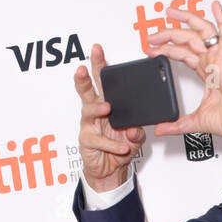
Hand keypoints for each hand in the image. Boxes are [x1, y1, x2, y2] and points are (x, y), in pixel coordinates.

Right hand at [74, 44, 144, 191]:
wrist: (111, 170)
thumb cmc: (120, 147)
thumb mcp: (135, 138)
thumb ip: (137, 132)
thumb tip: (134, 129)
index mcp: (106, 103)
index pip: (102, 81)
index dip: (99, 66)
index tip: (98, 50)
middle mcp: (95, 111)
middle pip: (88, 89)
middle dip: (85, 77)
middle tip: (84, 67)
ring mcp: (89, 125)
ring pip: (87, 110)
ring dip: (97, 108)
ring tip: (106, 108)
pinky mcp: (87, 141)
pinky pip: (99, 140)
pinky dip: (112, 144)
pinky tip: (122, 146)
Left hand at [145, 0, 221, 141]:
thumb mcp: (195, 122)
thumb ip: (176, 124)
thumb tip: (160, 129)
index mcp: (207, 74)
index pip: (183, 54)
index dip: (167, 50)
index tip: (152, 50)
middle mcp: (213, 63)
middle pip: (187, 39)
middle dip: (167, 34)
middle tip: (152, 34)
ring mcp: (220, 59)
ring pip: (201, 31)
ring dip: (186, 19)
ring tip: (171, 12)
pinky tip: (216, 6)